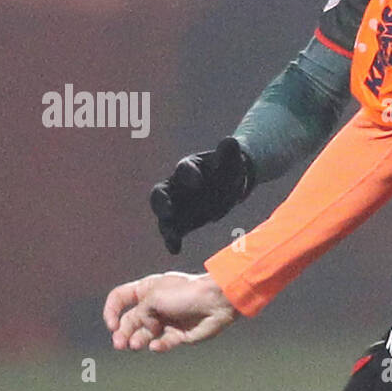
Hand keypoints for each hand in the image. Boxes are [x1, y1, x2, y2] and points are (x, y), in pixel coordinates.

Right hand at [103, 272, 236, 351]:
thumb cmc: (185, 292)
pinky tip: (155, 346)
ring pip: (145, 334)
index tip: (111, 324)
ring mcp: (167, 320)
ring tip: (135, 345)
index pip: (120, 298)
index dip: (111, 311)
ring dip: (138, 340)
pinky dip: (158, 346)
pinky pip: (164, 343)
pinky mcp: (179, 334)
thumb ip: (139, 312)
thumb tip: (143, 329)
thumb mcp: (153, 296)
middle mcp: (155, 305)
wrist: (215, 301)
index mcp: (146, 289)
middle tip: (119, 344)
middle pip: (130, 321)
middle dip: (122, 333)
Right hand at [150, 137, 254, 253]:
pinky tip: (175, 249)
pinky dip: (172, 240)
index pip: (184, 169)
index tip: (197, 180)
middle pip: (161, 192)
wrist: (228, 183)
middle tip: (168, 209)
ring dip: (165, 224)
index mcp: (189, 168)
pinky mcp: (180, 220)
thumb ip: (228, 152)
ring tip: (170, 234)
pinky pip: (172, 231)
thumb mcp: (231, 160)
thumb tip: (230, 140)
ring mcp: (176, 204)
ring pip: (163, 214)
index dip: (189, 174)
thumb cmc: (227, 168)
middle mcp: (176, 186)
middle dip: (162, 202)